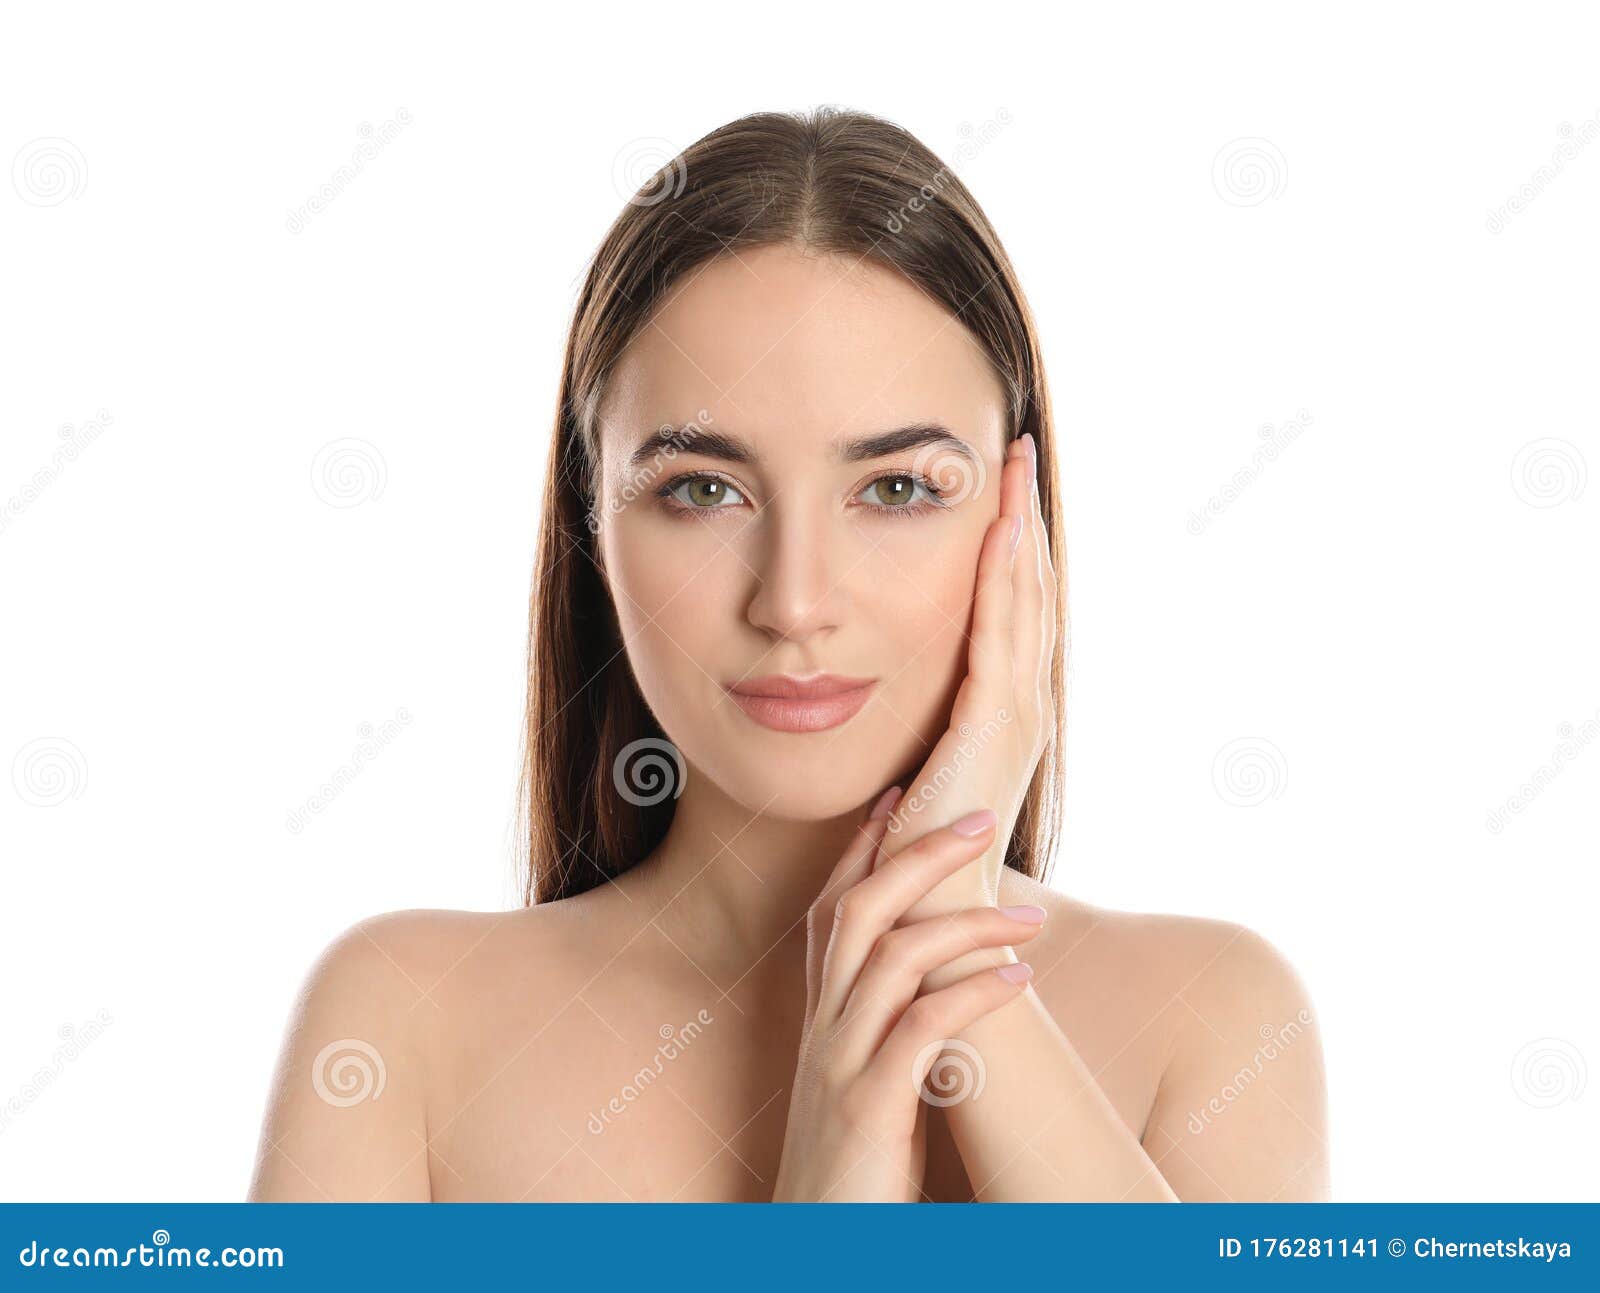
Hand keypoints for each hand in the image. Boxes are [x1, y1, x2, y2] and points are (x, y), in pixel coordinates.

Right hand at [770, 788, 1044, 1201]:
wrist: (819, 1250)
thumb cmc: (856, 1171)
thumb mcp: (867, 1087)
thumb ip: (891, 1034)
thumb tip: (941, 990)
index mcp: (820, 1019)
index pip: (831, 909)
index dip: (863, 848)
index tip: (900, 796)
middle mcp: (821, 1029)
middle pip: (858, 909)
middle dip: (918, 854)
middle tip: (981, 819)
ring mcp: (839, 1065)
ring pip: (892, 957)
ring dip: (967, 922)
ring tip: (1034, 915)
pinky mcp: (868, 1109)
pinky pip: (923, 1030)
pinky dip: (974, 993)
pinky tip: (1021, 980)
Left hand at [880, 434, 1057, 935]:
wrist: (935, 918)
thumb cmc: (917, 854)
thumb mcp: (914, 765)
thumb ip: (909, 725)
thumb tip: (861, 684)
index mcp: (1003, 709)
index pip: (1011, 607)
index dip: (1007, 544)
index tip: (996, 486)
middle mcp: (1022, 703)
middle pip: (1028, 588)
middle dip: (1021, 515)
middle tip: (1013, 449)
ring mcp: (1016, 713)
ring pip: (1023, 598)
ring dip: (1018, 527)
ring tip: (1012, 464)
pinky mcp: (993, 726)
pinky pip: (1001, 634)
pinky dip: (1004, 579)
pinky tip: (998, 530)